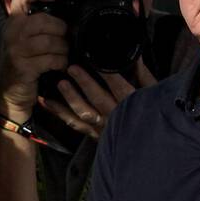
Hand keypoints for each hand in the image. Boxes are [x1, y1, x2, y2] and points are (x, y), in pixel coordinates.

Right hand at [0, 0, 68, 121]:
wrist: (11, 92)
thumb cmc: (23, 63)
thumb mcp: (25, 40)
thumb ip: (38, 25)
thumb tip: (65, 15)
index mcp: (13, 21)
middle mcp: (12, 32)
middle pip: (44, 20)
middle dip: (61, 30)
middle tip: (65, 39)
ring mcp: (17, 50)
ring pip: (51, 41)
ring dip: (63, 48)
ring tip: (64, 53)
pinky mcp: (24, 66)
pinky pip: (51, 60)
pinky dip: (61, 62)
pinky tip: (60, 65)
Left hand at [37, 58, 156, 139]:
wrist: (150, 147)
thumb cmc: (153, 114)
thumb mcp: (153, 92)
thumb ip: (142, 73)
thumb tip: (135, 54)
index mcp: (132, 104)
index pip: (119, 86)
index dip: (108, 73)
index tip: (97, 58)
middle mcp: (116, 117)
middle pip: (98, 99)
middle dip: (85, 83)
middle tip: (71, 68)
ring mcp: (104, 127)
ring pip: (84, 113)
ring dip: (71, 98)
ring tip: (60, 83)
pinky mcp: (94, 134)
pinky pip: (74, 124)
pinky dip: (59, 113)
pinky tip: (46, 101)